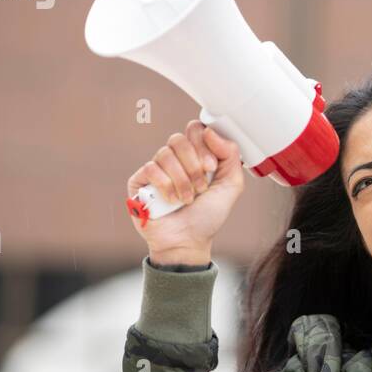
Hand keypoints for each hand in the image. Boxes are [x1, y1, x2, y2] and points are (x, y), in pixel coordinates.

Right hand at [126, 120, 244, 264]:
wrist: (189, 241)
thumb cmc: (208, 215)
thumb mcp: (231, 184)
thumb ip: (230, 154)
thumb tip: (210, 131)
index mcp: (196, 155)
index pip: (195, 130)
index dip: (204, 145)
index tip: (211, 167)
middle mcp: (175, 159)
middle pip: (179, 139)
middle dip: (194, 165)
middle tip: (201, 186)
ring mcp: (157, 169)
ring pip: (165, 154)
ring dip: (182, 180)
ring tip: (188, 198)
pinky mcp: (140, 180)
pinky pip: (151, 168)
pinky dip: (166, 186)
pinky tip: (171, 201)